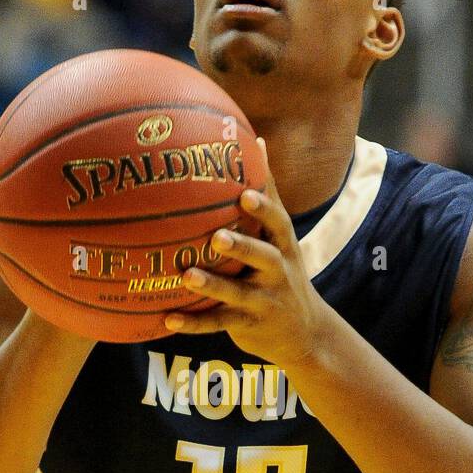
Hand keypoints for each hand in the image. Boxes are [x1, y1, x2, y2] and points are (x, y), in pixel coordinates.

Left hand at [163, 137, 331, 370]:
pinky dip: (194, 324)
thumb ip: (268, 193)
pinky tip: (167, 320)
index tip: (244, 194)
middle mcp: (279, 274)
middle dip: (242, 247)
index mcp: (284, 247)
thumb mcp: (281, 236)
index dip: (263, 209)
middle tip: (216, 237)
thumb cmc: (282, 272)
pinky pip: (219, 325)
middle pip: (264, 258)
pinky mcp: (249, 327)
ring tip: (186, 276)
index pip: (278, 223)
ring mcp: (265, 303)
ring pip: (238, 295)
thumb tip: (255, 139)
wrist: (305, 334)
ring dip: (213, 286)